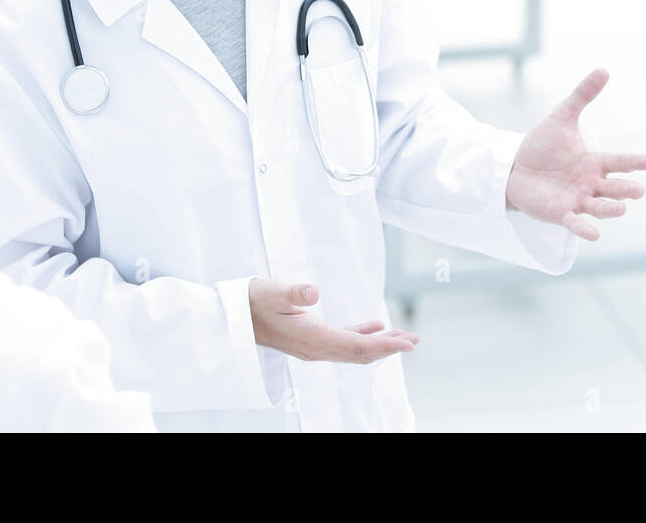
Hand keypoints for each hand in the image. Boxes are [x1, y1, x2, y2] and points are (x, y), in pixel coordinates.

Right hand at [248, 279, 419, 364]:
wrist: (231, 316)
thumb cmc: (252, 301)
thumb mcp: (272, 292)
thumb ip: (293, 293)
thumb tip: (312, 292)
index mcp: (313, 340)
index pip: (357, 348)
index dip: (385, 346)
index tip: (407, 343)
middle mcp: (316, 349)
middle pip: (360, 353)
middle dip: (389, 347)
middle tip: (414, 339)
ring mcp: (313, 346)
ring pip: (353, 349)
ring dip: (379, 344)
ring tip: (402, 336)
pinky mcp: (310, 339)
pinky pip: (343, 342)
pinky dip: (362, 337)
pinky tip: (374, 328)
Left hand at [504, 67, 645, 240]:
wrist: (514, 166)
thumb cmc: (541, 145)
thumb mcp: (561, 117)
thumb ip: (582, 96)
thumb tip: (604, 70)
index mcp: (594, 162)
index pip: (618, 162)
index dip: (634, 162)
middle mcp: (590, 183)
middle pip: (613, 187)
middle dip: (626, 189)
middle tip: (639, 190)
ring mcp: (576, 199)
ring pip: (598, 206)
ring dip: (610, 209)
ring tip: (622, 209)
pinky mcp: (559, 213)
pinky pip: (575, 222)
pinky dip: (584, 228)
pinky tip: (594, 235)